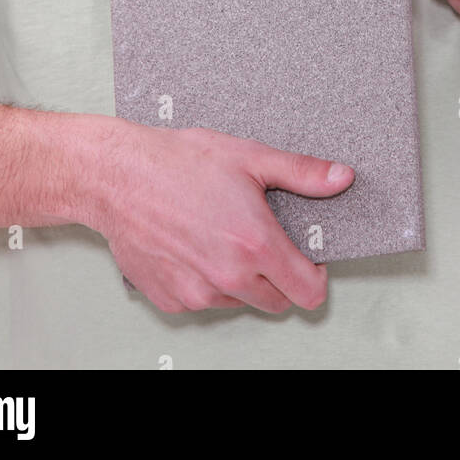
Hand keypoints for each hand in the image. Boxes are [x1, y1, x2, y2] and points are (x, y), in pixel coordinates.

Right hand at [93, 123, 353, 313]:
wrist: (118, 176)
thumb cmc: (177, 163)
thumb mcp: (249, 156)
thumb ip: (302, 172)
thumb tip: (340, 177)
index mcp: (255, 244)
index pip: (308, 292)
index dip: (315, 277)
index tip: (308, 260)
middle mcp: (229, 276)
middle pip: (276, 302)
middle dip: (278, 277)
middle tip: (261, 241)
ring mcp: (198, 293)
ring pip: (239, 301)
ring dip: (240, 279)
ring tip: (221, 235)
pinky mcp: (172, 299)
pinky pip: (204, 301)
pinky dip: (205, 281)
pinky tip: (194, 245)